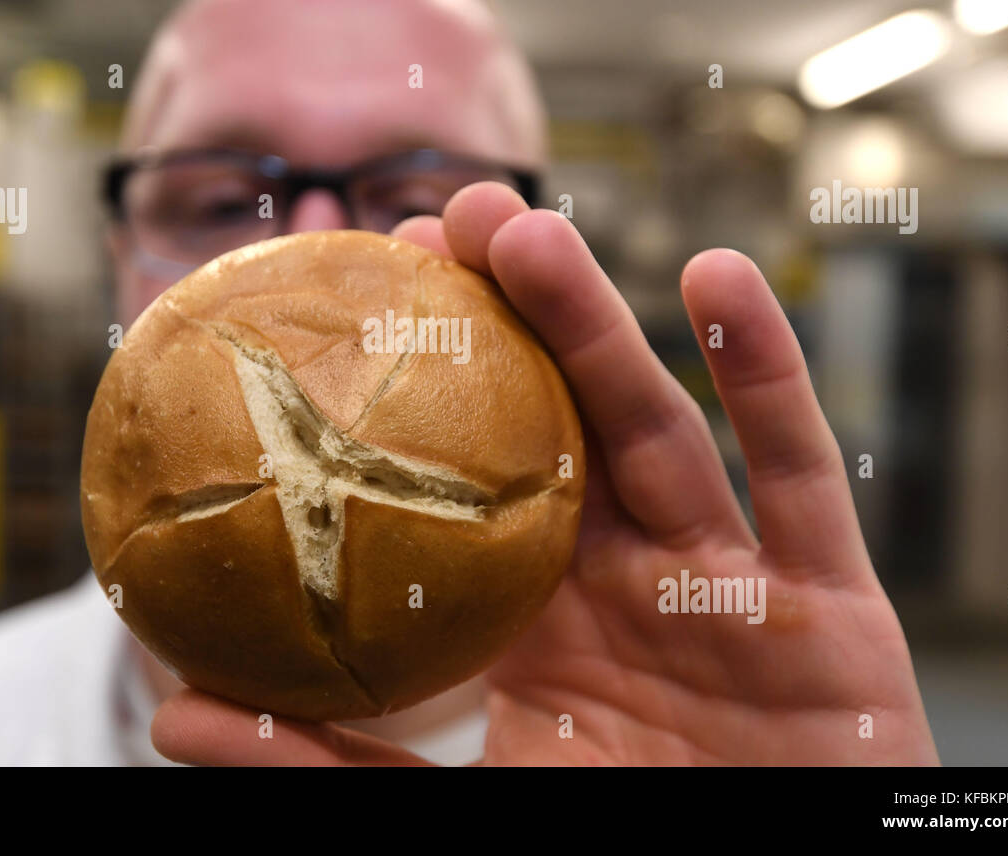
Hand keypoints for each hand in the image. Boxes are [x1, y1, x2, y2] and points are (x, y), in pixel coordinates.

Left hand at [151, 183, 939, 764]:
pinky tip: (717, 278)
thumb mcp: (460, 813)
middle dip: (508, 316)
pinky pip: (796, 471)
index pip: (471, 475)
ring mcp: (729, 575)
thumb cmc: (620, 853)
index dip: (423, 383)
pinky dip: (764, 374)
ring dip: (598, 322)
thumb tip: (175, 717)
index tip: (358, 292)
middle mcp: (629, 572)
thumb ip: (331, 766)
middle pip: (563, 421)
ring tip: (528, 234)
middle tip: (442, 215)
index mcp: (541, 611)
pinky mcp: (832, 595)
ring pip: (658, 426)